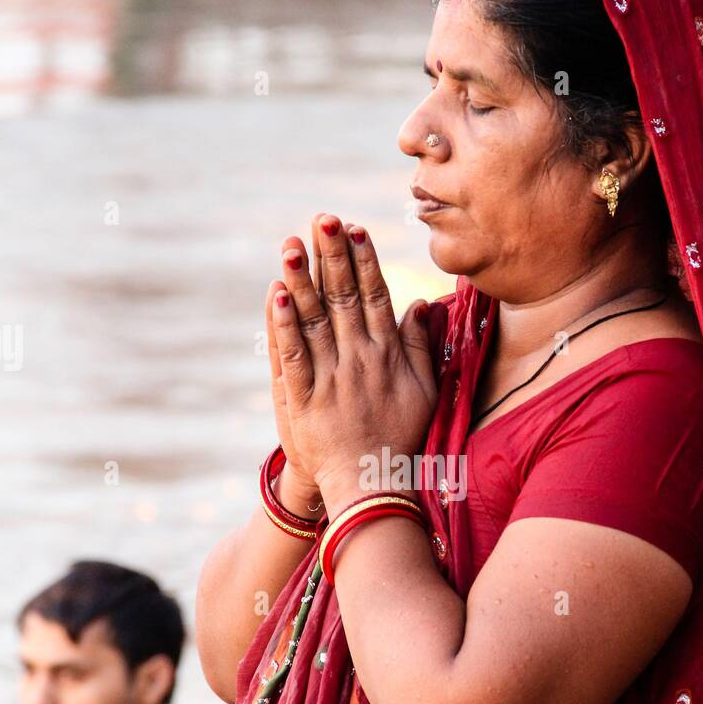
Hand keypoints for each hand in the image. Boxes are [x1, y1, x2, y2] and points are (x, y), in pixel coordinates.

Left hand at [268, 213, 436, 506]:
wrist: (372, 484)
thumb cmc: (400, 436)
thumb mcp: (425, 390)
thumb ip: (420, 345)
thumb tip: (418, 303)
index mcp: (387, 354)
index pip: (374, 295)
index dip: (363, 260)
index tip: (353, 228)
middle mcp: (360, 359)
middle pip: (343, 297)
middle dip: (332, 255)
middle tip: (321, 219)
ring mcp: (332, 378)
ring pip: (314, 320)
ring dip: (302, 279)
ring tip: (290, 245)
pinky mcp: (305, 399)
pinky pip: (293, 356)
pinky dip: (283, 326)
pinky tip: (277, 296)